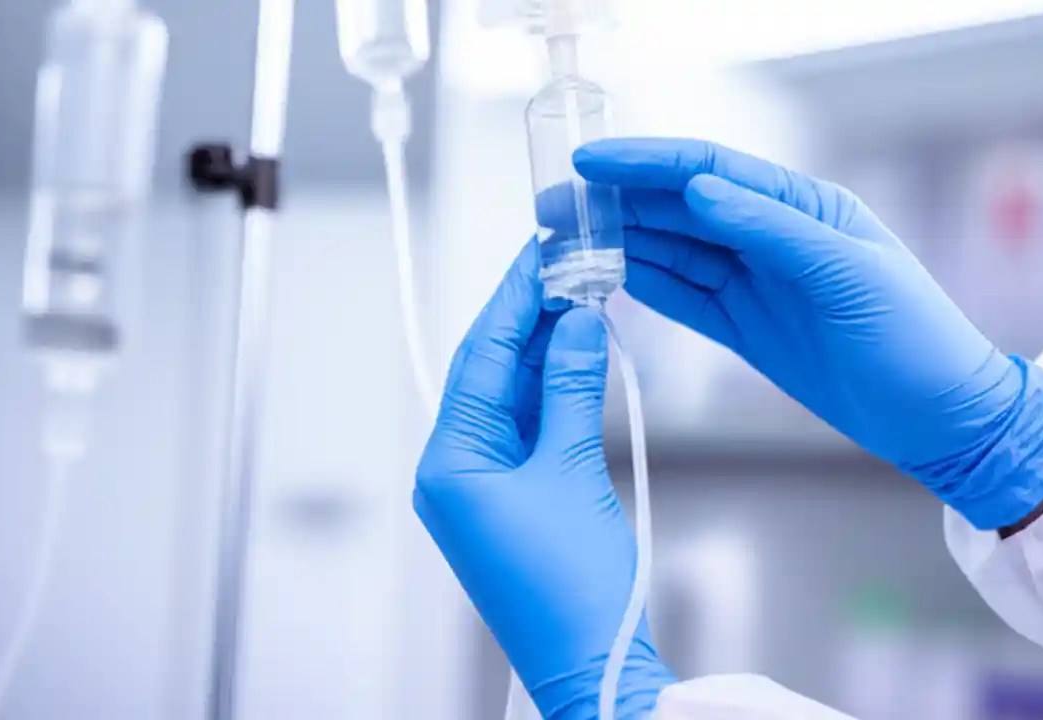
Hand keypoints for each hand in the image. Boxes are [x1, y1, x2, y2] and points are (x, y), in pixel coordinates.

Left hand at [415, 241, 673, 717]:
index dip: (515, 300)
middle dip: (532, 321)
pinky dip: (556, 396)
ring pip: (513, 399)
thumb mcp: (575, 471)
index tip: (540, 252)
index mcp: (450, 460)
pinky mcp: (512, 500)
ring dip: (548, 355)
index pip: (483, 357)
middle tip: (570, 269)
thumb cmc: (572, 589)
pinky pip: (528, 430)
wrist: (592, 664)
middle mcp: (455, 469)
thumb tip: (578, 324)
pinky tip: (583, 361)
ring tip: (584, 303)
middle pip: (493, 373)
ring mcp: (482, 486)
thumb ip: (575, 390)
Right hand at [574, 138, 1042, 529]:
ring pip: (672, 250)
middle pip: (677, 207)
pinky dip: (641, 284)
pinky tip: (604, 276)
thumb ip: (772, 230)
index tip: (590, 164)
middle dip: (616, 201)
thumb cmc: (914, 339)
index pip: (708, 169)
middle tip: (554, 206)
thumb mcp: (850, 274)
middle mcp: (771, 235)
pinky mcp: (745, 326)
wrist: (939, 418)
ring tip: (563, 240)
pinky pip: (682, 296)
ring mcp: (755, 282)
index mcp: (801, 206)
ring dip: (619, 241)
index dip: (645, 162)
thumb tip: (700, 190)